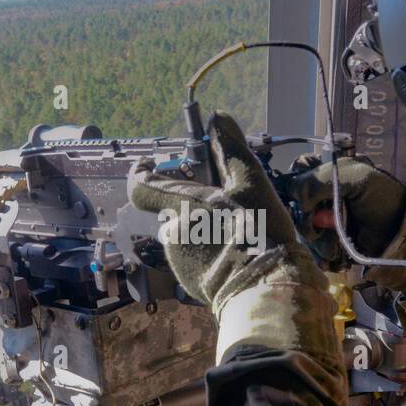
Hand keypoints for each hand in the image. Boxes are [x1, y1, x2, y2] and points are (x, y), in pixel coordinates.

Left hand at [128, 113, 338, 364]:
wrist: (265, 289)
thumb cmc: (260, 234)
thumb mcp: (251, 184)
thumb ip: (231, 149)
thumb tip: (218, 117)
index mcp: (184, 203)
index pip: (141, 185)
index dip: (141, 172)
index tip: (149, 165)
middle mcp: (174, 230)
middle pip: (172, 207)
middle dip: (190, 201)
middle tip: (219, 202)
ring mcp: (179, 257)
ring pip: (183, 232)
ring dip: (200, 226)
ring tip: (234, 232)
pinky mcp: (188, 279)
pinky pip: (190, 256)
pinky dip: (205, 250)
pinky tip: (230, 252)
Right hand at [289, 155, 405, 292]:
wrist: (403, 233)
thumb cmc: (384, 198)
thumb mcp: (356, 177)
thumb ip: (319, 181)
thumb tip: (297, 203)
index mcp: (326, 172)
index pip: (294, 175)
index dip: (295, 189)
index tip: (306, 203)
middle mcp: (320, 196)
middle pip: (292, 207)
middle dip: (306, 221)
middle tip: (324, 227)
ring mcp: (322, 221)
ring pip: (300, 231)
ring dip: (317, 241)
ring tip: (337, 244)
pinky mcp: (327, 243)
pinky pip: (311, 250)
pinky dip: (322, 255)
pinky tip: (336, 255)